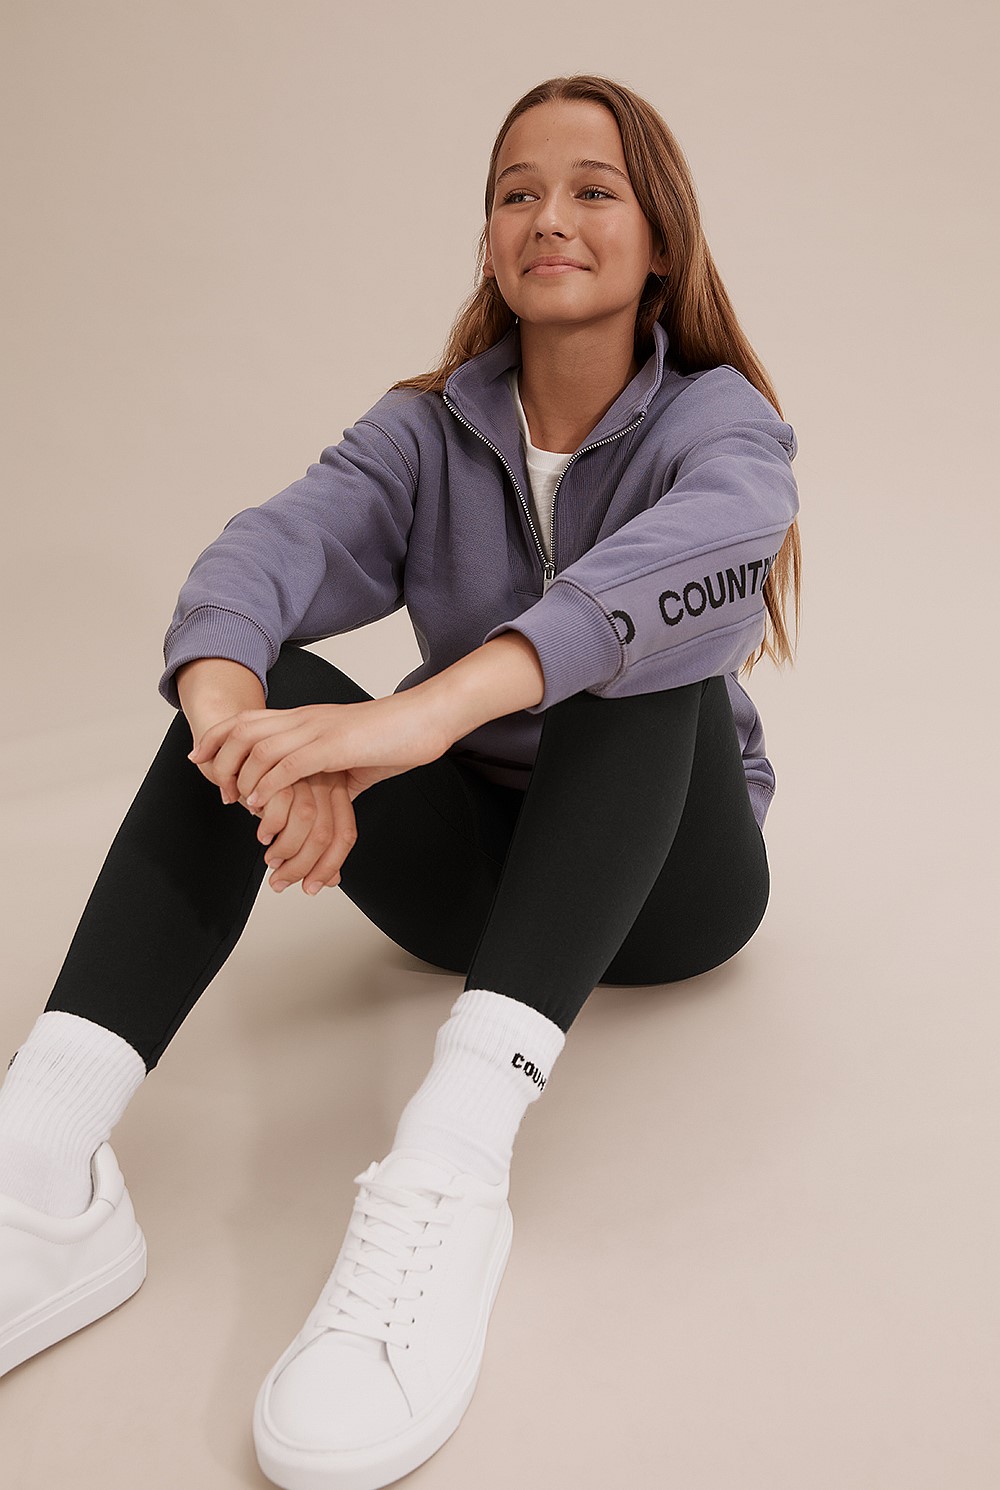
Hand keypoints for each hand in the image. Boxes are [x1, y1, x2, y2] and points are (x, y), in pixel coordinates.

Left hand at [187, 694, 451, 814]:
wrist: (427, 719)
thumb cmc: (397, 738)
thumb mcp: (356, 758)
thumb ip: (337, 774)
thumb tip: (333, 796)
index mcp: (307, 719)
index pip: (248, 719)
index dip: (218, 737)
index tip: (200, 759)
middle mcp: (305, 720)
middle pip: (243, 728)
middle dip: (219, 757)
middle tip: (215, 788)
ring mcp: (318, 731)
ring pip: (259, 747)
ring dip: (242, 777)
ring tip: (236, 802)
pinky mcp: (335, 747)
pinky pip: (290, 764)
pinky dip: (269, 784)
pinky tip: (259, 804)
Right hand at [252, 770, 358, 894]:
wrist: (242, 743)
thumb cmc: (270, 779)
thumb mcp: (297, 809)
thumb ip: (315, 840)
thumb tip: (330, 879)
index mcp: (337, 789)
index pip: (345, 834)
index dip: (329, 866)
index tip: (312, 887)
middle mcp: (325, 780)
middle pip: (325, 834)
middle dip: (301, 867)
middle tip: (281, 881)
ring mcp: (304, 773)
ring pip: (305, 823)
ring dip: (284, 852)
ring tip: (271, 860)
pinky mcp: (279, 768)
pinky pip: (280, 807)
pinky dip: (269, 829)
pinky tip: (262, 835)